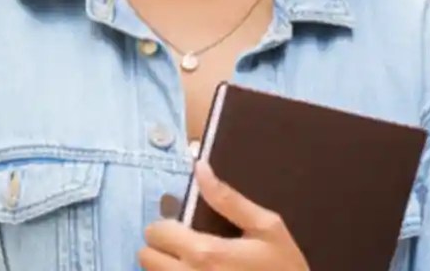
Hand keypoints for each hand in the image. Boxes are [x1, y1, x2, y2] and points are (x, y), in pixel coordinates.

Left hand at [138, 161, 309, 269]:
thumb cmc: (284, 269)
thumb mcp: (267, 227)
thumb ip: (228, 199)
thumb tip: (199, 167)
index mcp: (204, 253)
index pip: (156, 232)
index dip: (167, 225)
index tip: (182, 227)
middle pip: (145, 258)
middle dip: (160, 248)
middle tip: (183, 247)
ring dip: (164, 268)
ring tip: (189, 265)